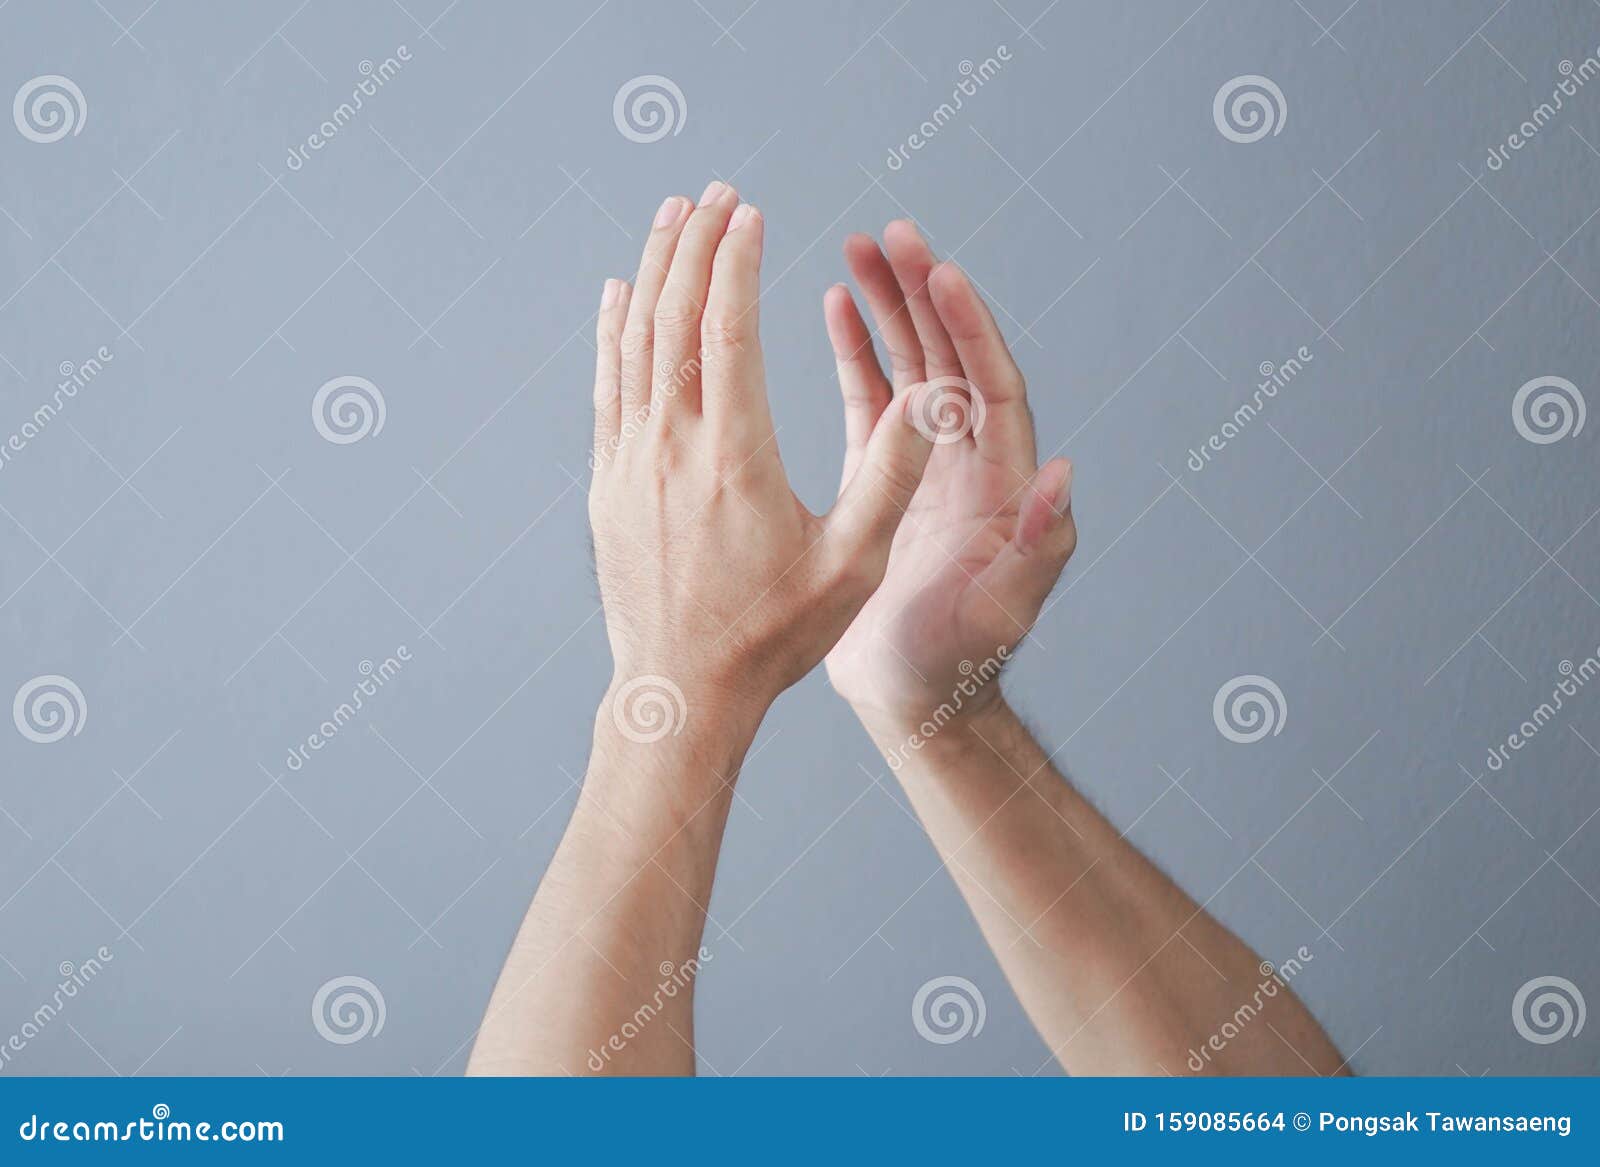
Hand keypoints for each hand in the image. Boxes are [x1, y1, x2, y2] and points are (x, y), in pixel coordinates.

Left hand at [590, 186, 937, 735]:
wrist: (681, 692)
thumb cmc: (774, 636)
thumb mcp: (853, 564)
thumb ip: (892, 476)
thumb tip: (933, 400)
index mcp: (734, 456)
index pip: (728, 328)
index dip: (737, 260)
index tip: (749, 211)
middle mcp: (671, 447)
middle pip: (674, 317)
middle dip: (694, 244)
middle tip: (714, 192)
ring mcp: (628, 463)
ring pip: (633, 341)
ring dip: (651, 271)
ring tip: (669, 217)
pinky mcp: (606, 484)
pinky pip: (605, 385)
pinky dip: (612, 330)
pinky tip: (618, 294)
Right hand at [823, 221, 1076, 733]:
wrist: (911, 698)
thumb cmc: (958, 664)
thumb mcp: (1002, 611)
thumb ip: (1038, 548)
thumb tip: (1065, 472)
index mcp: (1003, 481)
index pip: (991, 382)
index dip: (970, 325)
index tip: (941, 270)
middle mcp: (969, 460)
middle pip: (950, 355)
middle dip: (924, 292)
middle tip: (893, 232)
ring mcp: (924, 464)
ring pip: (909, 365)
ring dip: (888, 306)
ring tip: (857, 246)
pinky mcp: (882, 477)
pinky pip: (870, 398)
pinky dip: (855, 350)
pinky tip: (834, 304)